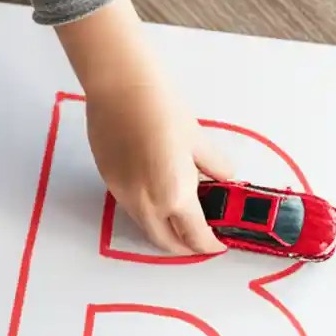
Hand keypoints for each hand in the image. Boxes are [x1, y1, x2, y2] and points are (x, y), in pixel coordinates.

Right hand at [86, 80, 231, 255]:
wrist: (120, 88)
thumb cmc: (163, 109)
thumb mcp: (198, 139)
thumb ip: (215, 166)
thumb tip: (226, 179)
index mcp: (175, 196)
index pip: (195, 236)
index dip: (210, 245)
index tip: (219, 243)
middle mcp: (147, 204)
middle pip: (166, 243)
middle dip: (185, 247)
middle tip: (200, 240)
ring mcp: (124, 196)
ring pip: (146, 227)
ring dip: (165, 231)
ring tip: (180, 220)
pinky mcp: (109, 183)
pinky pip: (132, 209)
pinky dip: (148, 213)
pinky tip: (158, 197)